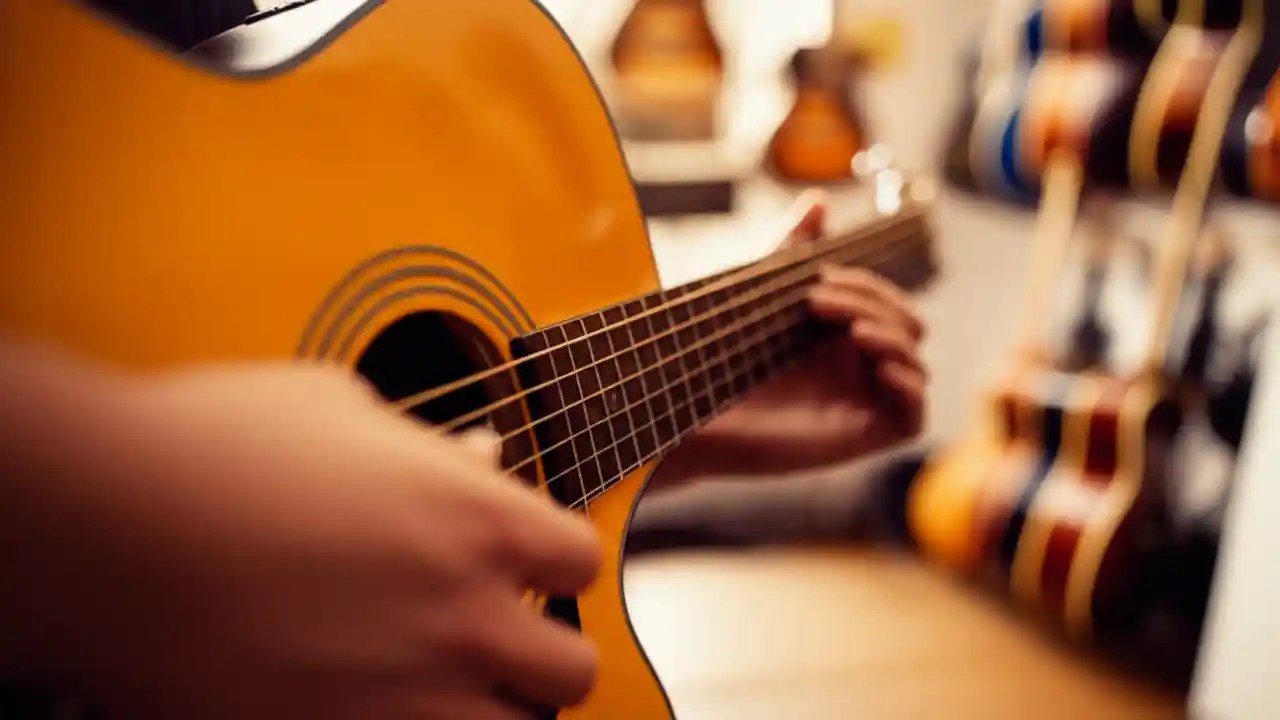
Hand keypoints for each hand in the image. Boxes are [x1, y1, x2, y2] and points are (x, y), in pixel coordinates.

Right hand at [1, 360, 599, 718]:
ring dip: (492, 711)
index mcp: (475, 518)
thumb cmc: (209, 446)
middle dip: (543, 656)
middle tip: (497, 639)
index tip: (526, 562)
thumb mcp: (334, 407)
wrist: (99, 527)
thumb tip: (479, 454)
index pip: (579, 561)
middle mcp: (460, 613)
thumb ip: (426, 444)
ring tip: (446, 685)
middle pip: (570, 671)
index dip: (554, 560)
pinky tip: (377, 703)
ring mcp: (405, 692)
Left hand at [663, 198, 927, 477]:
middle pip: (909, 323)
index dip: (865, 284)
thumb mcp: (763, 291)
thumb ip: (792, 247)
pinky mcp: (866, 438)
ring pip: (917, 362)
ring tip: (853, 334)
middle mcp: (860, 368)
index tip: (817, 279)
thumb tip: (817, 201)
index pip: (886, 300)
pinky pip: (916, 416)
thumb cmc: (721, 354)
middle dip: (875, 303)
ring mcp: (866, 403)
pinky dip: (909, 384)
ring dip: (893, 337)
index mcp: (843, 334)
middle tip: (818, 301)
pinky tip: (877, 365)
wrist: (693, 410)